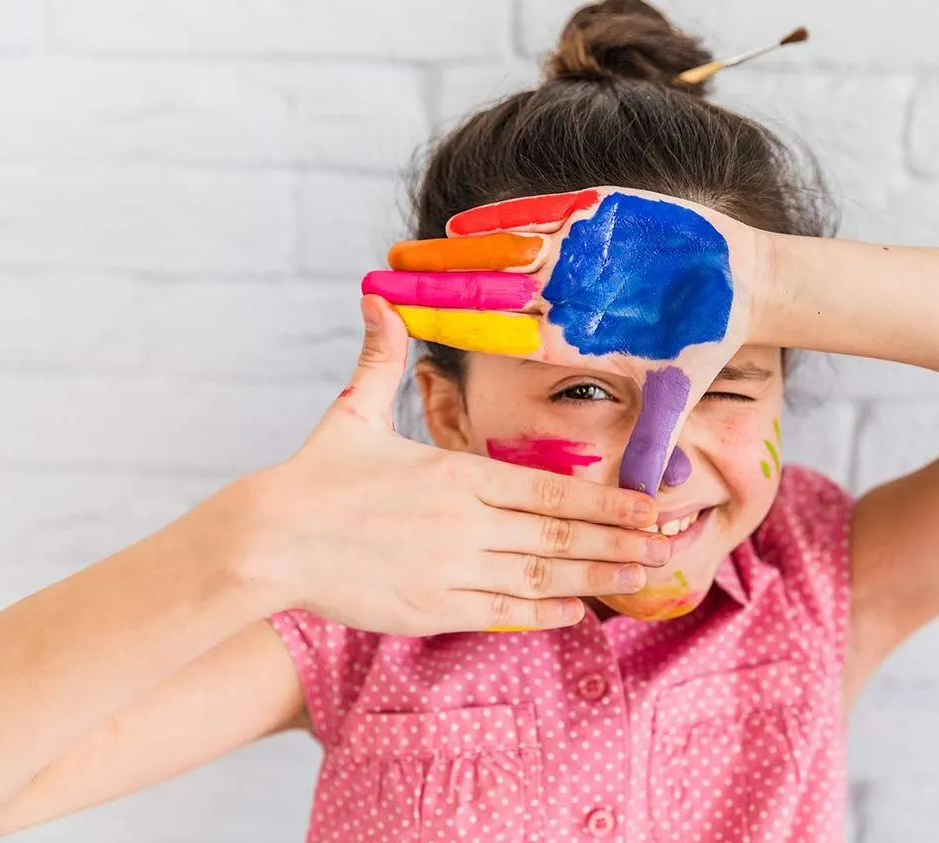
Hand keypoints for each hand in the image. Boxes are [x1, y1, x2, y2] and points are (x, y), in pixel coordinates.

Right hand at [233, 295, 668, 635]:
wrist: (267, 538)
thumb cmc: (313, 475)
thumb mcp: (352, 412)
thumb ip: (380, 359)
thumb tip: (377, 297)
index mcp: (457, 474)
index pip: (550, 489)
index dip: (607, 500)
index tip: (652, 504)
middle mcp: (465, 523)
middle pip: (560, 534)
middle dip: (621, 540)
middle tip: (671, 543)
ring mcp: (450, 569)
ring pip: (541, 577)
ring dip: (596, 577)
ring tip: (642, 577)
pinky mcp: (430, 607)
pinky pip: (501, 613)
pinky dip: (543, 614)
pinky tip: (578, 611)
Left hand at [362, 187, 764, 494]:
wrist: (740, 282)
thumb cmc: (705, 337)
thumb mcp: (674, 392)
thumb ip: (651, 439)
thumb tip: (643, 502)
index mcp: (574, 340)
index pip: (503, 339)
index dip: (457, 332)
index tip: (409, 334)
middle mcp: (564, 300)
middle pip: (488, 296)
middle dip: (435, 291)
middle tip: (381, 285)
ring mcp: (575, 258)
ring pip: (502, 255)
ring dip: (453, 257)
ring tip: (403, 255)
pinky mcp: (596, 218)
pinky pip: (541, 216)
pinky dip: (503, 220)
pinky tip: (458, 224)